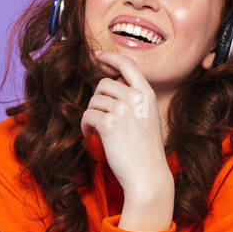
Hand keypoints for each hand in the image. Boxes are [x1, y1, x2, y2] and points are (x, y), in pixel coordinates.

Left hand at [82, 50, 172, 200]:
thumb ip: (134, 100)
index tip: (98, 55)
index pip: (128, 65)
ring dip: (91, 115)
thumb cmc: (146, 151)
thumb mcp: (147, 118)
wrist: (147, 176)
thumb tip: (111, 84)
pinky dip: (85, 126)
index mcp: (147, 95)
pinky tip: (91, 136)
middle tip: (99, 117)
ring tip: (96, 130)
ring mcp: (123, 110)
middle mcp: (136, 98)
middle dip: (97, 99)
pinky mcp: (109, 125)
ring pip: (94, 101)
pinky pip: (88, 115)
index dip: (111, 57)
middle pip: (103, 84)